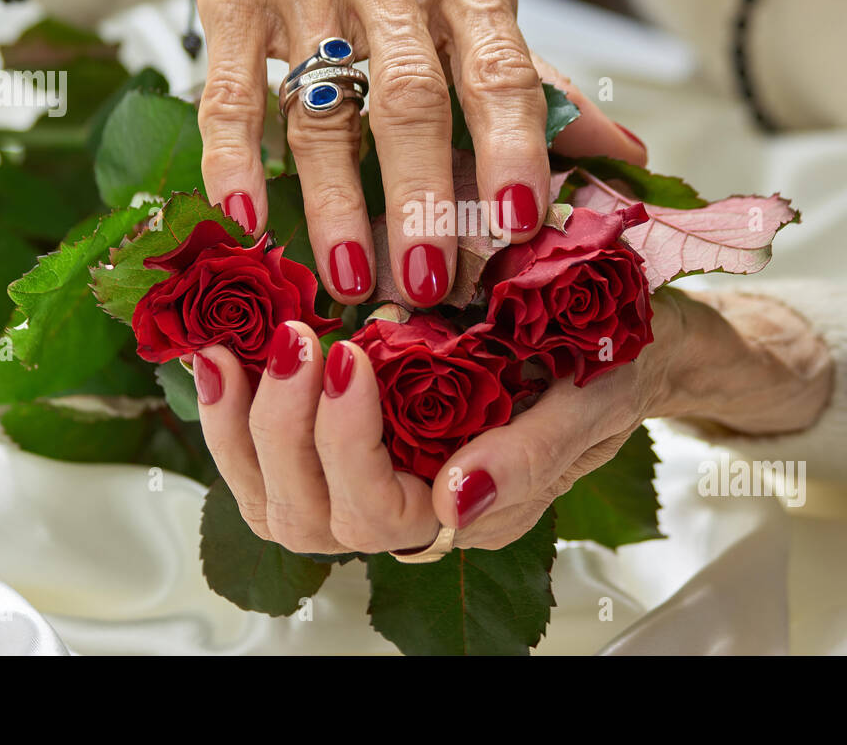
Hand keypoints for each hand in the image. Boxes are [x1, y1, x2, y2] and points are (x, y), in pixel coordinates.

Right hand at [62, 0, 643, 309]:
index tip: (520, 222)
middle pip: (410, 98)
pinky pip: (232, 92)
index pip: (500, 68)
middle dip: (421, 197)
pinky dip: (237, 161)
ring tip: (351, 274)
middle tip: (430, 280)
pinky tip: (246, 218)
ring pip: (323, 108)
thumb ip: (529, 72)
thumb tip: (619, 150)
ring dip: (336, 202)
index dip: (514, 148)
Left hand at [195, 288, 831, 554]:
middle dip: (285, 427)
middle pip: (311, 516)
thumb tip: (459, 495)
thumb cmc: (612, 360)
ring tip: (230, 351)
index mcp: (471, 508)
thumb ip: (529, 456)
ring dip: (242, 426)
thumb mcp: (590, 398)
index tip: (352, 351)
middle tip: (295, 339)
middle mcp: (415, 507)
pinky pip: (270, 458)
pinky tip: (224, 357)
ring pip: (275, 500)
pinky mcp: (350, 442)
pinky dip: (237, 412)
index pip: (383, 511)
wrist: (622, 330)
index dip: (349, 440)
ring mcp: (377, 479)